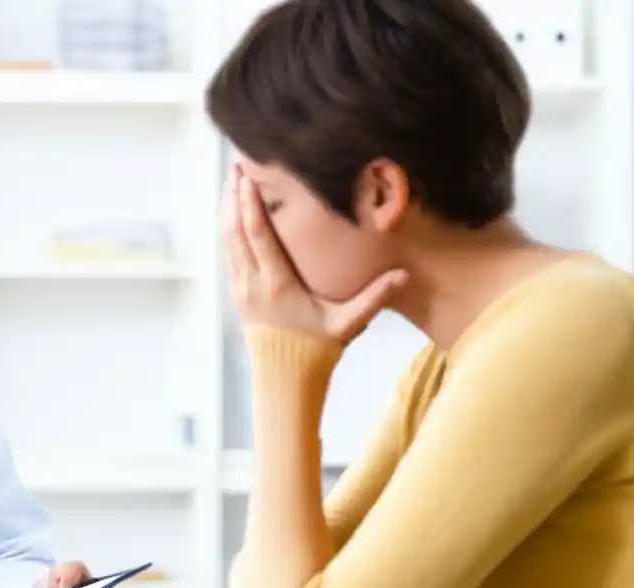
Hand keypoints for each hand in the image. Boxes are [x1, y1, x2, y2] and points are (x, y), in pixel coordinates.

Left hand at [223, 165, 406, 343]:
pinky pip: (230, 253)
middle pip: (236, 231)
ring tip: (232, 180)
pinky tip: (233, 211)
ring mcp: (241, 288)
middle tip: (236, 167)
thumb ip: (374, 298)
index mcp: (276, 285)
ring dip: (228, 209)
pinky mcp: (238, 292)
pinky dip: (230, 229)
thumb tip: (405, 276)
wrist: (284, 376)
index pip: (258, 237)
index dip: (250, 206)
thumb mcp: (348, 324)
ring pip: (229, 241)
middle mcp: (253, 283)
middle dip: (234, 198)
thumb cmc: (317, 348)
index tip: (248, 179)